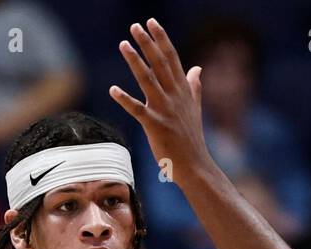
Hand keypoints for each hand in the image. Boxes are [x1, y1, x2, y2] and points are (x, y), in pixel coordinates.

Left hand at [110, 20, 211, 184]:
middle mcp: (174, 96)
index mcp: (182, 91)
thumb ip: (194, 86)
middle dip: (148, 43)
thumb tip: (197, 68)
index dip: (161, 39)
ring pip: (148, 80)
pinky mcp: (155, 126)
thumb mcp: (195, 108)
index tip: (152, 22)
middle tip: (135, 26)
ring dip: (135, 61)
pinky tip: (113, 89)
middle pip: (160, 64)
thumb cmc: (191, 138)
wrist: (195, 165)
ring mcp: (165, 110)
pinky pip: (137, 110)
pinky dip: (125, 99)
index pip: (171, 58)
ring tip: (124, 44)